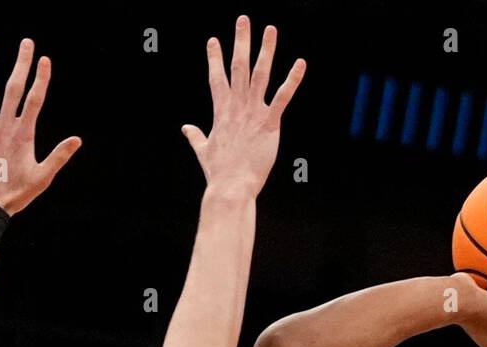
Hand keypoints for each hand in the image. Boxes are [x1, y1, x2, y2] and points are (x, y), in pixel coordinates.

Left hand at [0, 39, 81, 214]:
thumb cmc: (15, 194)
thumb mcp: (42, 177)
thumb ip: (59, 156)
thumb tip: (77, 140)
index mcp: (23, 135)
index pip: (34, 100)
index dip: (41, 78)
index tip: (45, 60)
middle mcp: (3, 127)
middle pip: (13, 89)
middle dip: (20, 64)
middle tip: (26, 43)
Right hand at [182, 16, 305, 199]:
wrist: (231, 187)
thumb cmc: (218, 173)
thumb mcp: (203, 151)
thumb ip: (195, 136)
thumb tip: (185, 128)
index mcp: (221, 111)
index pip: (216, 78)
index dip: (214, 58)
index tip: (213, 40)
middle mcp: (237, 107)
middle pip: (239, 67)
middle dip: (241, 42)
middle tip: (244, 20)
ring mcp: (253, 113)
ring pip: (260, 74)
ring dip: (266, 50)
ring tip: (270, 30)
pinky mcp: (270, 124)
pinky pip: (283, 97)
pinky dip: (293, 80)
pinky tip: (300, 63)